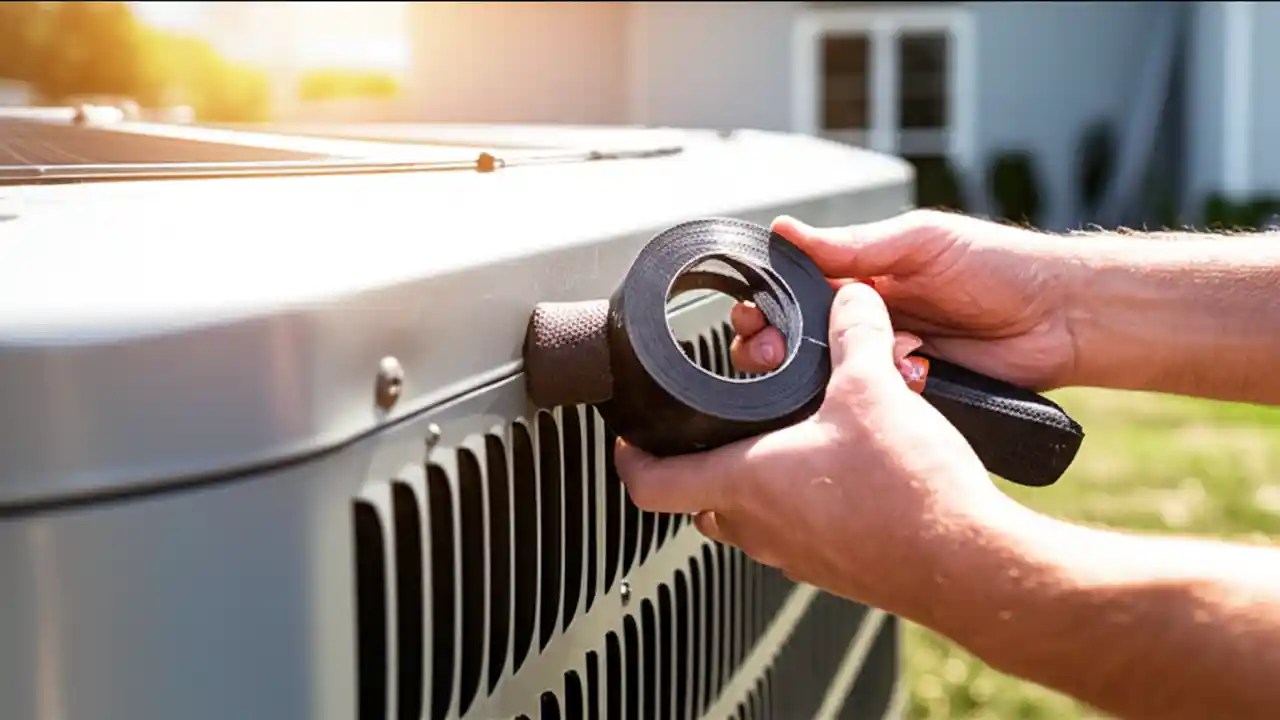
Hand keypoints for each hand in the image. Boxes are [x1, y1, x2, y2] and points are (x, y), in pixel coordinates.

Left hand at [617, 282, 1023, 619]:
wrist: (966, 563)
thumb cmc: (908, 492)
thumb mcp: (872, 388)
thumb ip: (854, 333)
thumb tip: (851, 298)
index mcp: (745, 482)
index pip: (650, 483)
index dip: (628, 458)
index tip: (628, 438)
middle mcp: (760, 527)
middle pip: (698, 500)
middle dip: (699, 463)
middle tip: (715, 428)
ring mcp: (797, 555)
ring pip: (749, 519)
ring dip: (754, 482)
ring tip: (784, 440)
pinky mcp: (836, 569)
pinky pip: (798, 534)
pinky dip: (800, 504)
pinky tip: (841, 474)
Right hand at [731, 210, 1079, 389]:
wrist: (1063, 319)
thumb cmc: (999, 265)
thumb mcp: (920, 242)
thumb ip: (853, 244)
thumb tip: (785, 229)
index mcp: (863, 276)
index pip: (795, 292)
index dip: (768, 306)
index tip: (751, 317)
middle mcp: (869, 319)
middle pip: (801, 342)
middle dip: (779, 350)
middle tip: (773, 354)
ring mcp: (888, 359)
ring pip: (833, 376)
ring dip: (831, 373)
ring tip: (856, 362)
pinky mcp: (912, 393)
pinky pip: (878, 397)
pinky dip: (883, 389)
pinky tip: (907, 374)